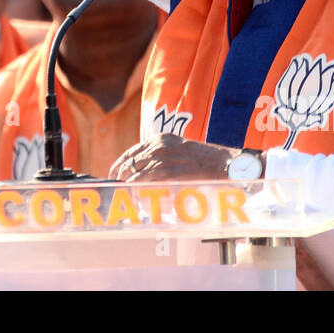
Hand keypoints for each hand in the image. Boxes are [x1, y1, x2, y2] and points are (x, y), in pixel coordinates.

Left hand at [109, 133, 235, 181]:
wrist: (219, 162)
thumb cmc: (203, 159)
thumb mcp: (179, 149)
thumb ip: (163, 155)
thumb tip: (147, 169)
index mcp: (160, 139)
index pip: (133, 150)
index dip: (120, 162)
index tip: (114, 171)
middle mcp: (157, 146)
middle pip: (130, 161)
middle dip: (120, 174)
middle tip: (116, 184)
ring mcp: (160, 158)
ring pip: (133, 171)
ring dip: (126, 182)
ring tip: (123, 191)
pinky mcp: (164, 170)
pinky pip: (142, 180)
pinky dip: (135, 187)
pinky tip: (132, 193)